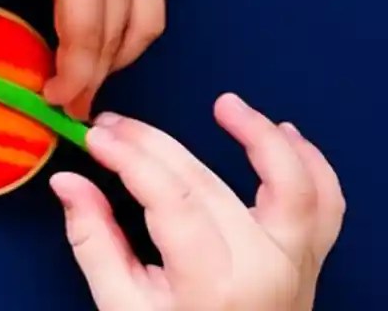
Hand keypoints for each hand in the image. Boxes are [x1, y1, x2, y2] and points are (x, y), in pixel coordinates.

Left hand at [0, 0, 190, 117]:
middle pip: (122, 41)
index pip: (85, 45)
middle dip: (100, 76)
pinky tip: (135, 7)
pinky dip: (149, 8)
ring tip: (101, 64)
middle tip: (77, 101)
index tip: (56, 104)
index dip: (73, 81)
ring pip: (151, 18)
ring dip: (127, 48)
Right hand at [51, 95, 344, 309]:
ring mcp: (294, 263)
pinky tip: (285, 132)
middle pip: (208, 184)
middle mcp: (262, 269)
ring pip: (292, 184)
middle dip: (154, 144)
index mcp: (211, 284)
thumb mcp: (121, 306)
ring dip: (261, 136)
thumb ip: (93, 242)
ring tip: (225, 105)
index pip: (170, 199)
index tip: (95, 137)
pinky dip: (313, 163)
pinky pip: (328, 204)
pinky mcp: (310, 260)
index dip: (130, 158)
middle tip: (114, 125)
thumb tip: (67, 182)